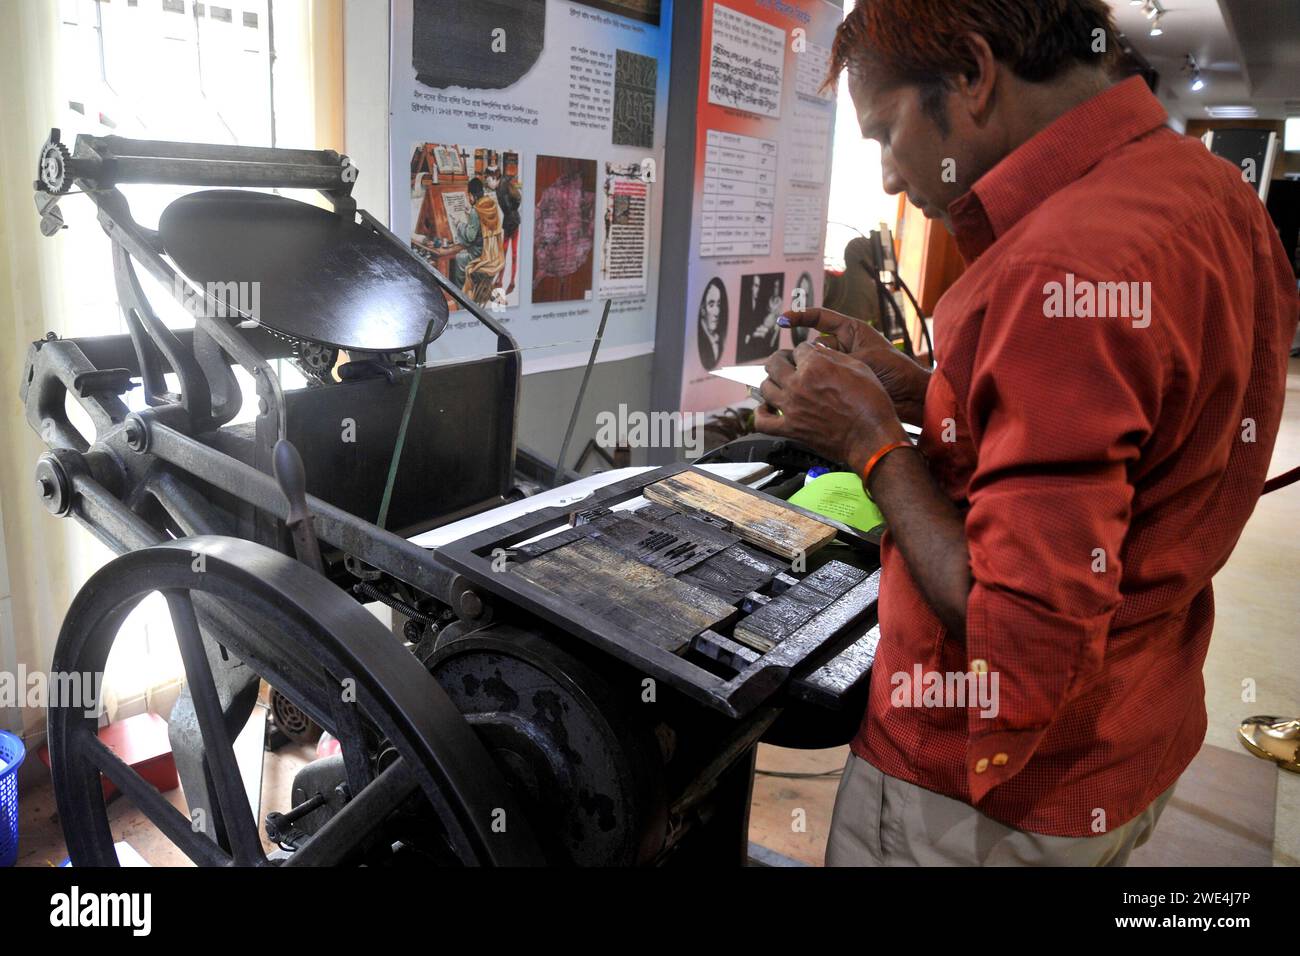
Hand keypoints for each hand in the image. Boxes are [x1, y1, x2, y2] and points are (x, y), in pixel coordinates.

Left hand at [755, 342, 908, 472]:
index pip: (799, 349)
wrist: (871, 438)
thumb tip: (818, 351)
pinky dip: (760, 413)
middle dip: (781, 359)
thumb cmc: (871, 404)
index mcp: (815, 365)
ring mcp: (791, 407)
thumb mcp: (859, 367)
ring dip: (771, 382)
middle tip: (787, 363)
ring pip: (765, 387)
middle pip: (774, 363)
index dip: (805, 350)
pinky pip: (762, 421)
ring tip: (778, 383)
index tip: (808, 355)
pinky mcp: (790, 428)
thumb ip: (833, 356)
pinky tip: (766, 408)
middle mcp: (798, 384)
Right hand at [780, 308, 929, 425]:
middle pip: (812, 345)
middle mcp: (843, 345)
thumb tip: (807, 359)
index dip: (800, 317)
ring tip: (807, 380)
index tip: (782, 322)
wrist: (910, 397)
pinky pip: (820, 380)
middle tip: (795, 362)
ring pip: (813, 364)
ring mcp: (841, 364)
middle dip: (804, 353)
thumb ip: (835, 359)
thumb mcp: (863, 359)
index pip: (819, 318)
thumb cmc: (895, 371)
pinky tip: (810, 390)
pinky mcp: (839, 382)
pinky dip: (813, 384)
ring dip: (809, 371)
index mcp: (851, 330)